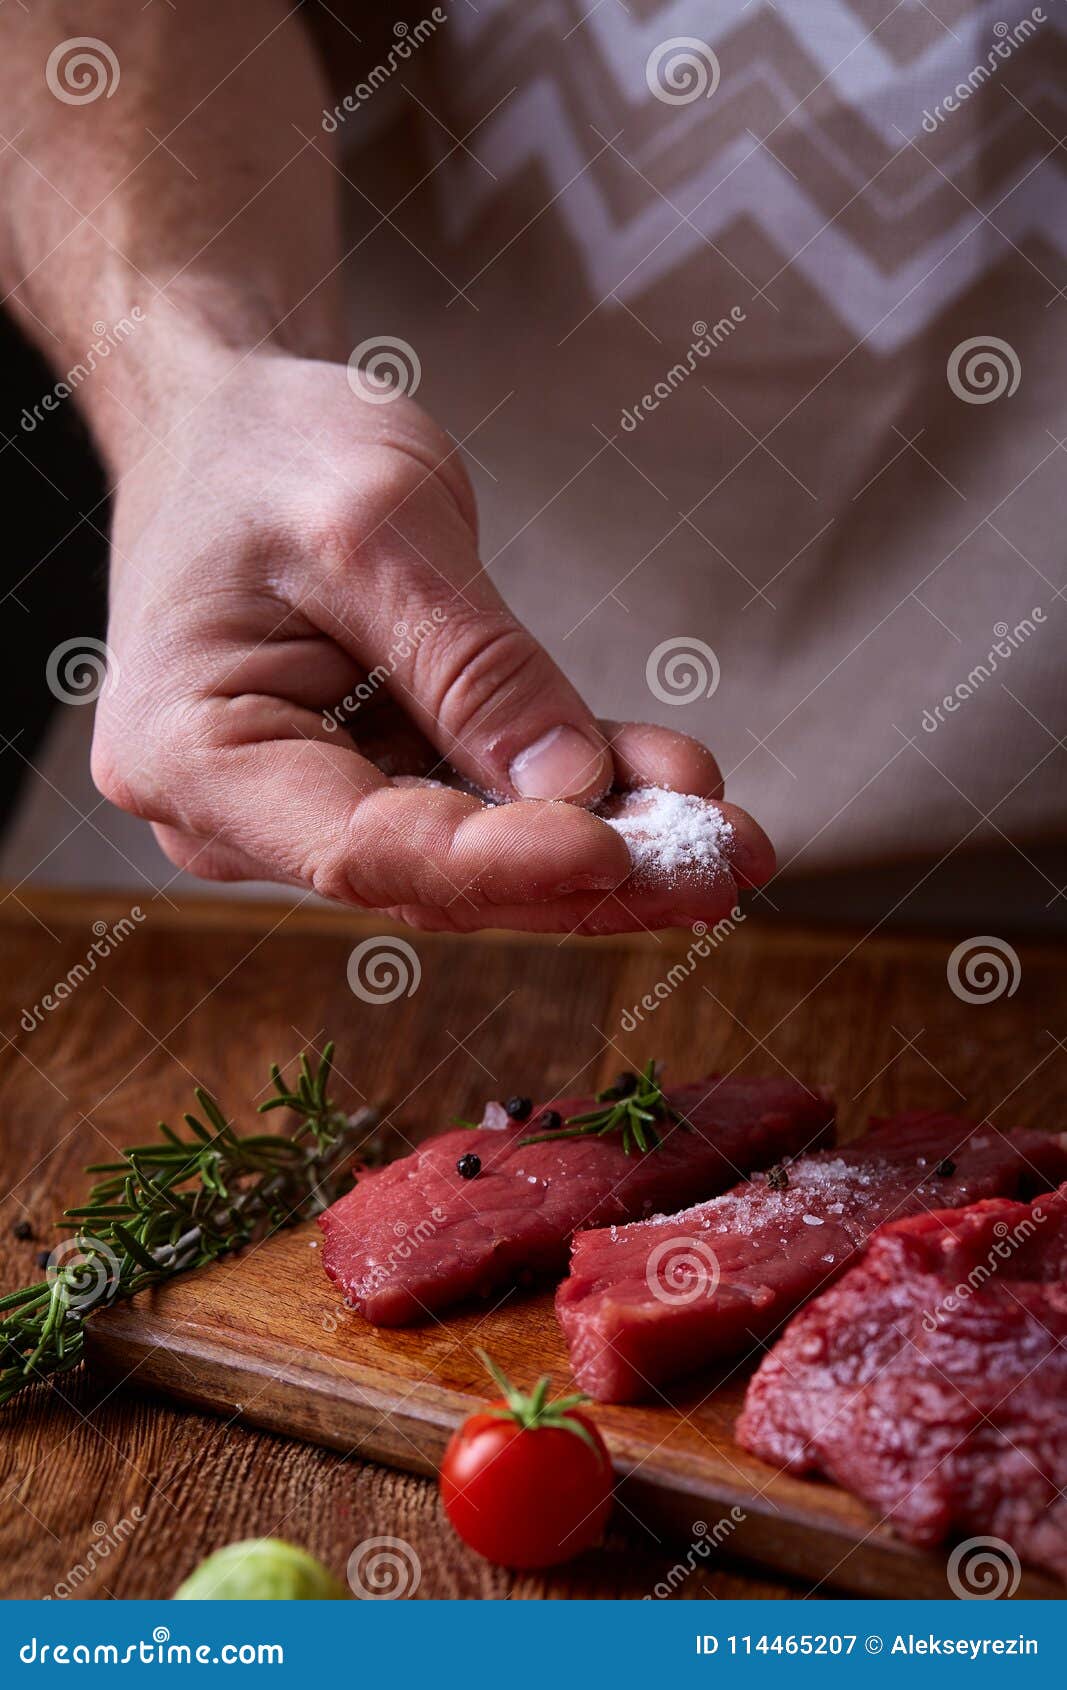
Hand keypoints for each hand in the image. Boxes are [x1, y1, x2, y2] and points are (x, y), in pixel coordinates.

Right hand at [91, 352, 772, 932]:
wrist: (227, 423)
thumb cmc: (267, 452)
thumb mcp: (375, 525)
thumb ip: (471, 663)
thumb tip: (574, 786)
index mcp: (194, 754)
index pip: (360, 850)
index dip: (498, 863)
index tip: (618, 848)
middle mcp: (238, 813)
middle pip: (431, 875)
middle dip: (588, 874)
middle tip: (725, 864)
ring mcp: (305, 807)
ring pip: (473, 857)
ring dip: (605, 843)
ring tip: (731, 833)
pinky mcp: (365, 782)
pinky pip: (480, 806)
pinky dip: (578, 794)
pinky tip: (673, 781)